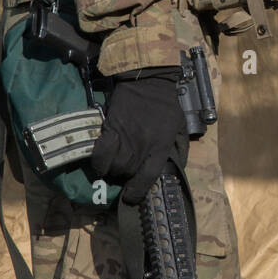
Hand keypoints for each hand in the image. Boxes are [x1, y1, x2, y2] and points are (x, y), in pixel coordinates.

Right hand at [91, 66, 185, 204]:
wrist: (149, 81)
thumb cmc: (166, 104)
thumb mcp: (179, 127)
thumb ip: (178, 148)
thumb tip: (175, 168)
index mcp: (161, 147)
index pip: (148, 176)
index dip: (137, 191)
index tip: (130, 198)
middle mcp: (143, 146)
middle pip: (128, 172)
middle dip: (124, 177)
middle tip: (123, 171)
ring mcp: (126, 137)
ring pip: (114, 165)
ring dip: (111, 170)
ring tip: (112, 166)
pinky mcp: (112, 128)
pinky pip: (101, 152)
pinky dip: (98, 160)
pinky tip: (99, 162)